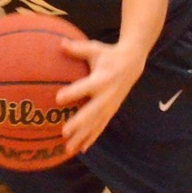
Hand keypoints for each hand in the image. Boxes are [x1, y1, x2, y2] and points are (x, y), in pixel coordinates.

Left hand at [53, 38, 137, 153]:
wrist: (133, 63)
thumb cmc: (108, 54)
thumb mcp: (94, 48)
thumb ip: (76, 48)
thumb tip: (59, 43)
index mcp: (102, 79)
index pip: (85, 87)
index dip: (73, 92)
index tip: (58, 99)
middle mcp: (107, 95)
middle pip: (92, 112)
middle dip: (79, 123)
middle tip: (64, 132)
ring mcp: (110, 105)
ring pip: (95, 124)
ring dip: (82, 137)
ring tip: (68, 149)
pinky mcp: (112, 111)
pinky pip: (100, 127)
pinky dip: (91, 138)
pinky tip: (81, 149)